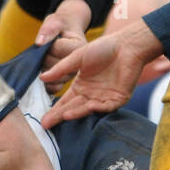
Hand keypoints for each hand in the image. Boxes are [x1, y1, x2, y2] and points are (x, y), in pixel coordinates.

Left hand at [35, 0, 91, 91]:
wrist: (66, 31)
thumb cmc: (61, 26)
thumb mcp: (56, 22)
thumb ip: (49, 30)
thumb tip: (39, 43)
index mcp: (79, 48)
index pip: (56, 49)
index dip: (48, 45)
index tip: (52, 40)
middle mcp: (79, 64)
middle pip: (53, 65)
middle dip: (44, 58)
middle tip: (47, 50)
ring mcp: (72, 74)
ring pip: (51, 77)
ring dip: (44, 68)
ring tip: (47, 58)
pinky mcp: (64, 81)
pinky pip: (54, 88)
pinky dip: (45, 84)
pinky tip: (41, 76)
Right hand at [39, 18, 163, 127]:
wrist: (127, 45)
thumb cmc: (103, 48)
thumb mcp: (77, 58)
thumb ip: (61, 69)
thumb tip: (42, 78)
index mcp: (81, 86)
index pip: (65, 102)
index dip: (55, 110)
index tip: (44, 119)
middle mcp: (91, 95)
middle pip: (73, 108)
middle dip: (60, 116)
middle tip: (47, 124)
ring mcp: (104, 98)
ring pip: (88, 109)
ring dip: (77, 113)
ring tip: (65, 115)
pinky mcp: (118, 99)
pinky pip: (106, 107)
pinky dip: (98, 108)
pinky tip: (88, 106)